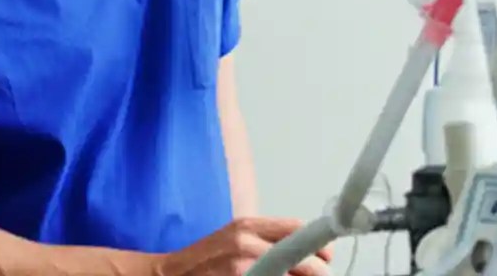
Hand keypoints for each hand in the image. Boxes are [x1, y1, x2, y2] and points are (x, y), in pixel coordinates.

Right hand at [153, 217, 333, 275]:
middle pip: (304, 259)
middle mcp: (246, 243)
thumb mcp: (236, 239)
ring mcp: (243, 267)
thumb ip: (267, 241)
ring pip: (294, 275)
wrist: (169, 275)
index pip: (298, 230)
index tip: (327, 259)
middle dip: (318, 273)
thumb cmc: (205, 260)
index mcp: (248, 225)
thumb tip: (309, 255)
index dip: (319, 248)